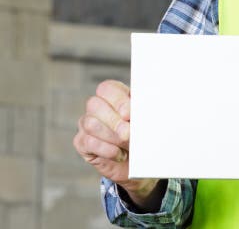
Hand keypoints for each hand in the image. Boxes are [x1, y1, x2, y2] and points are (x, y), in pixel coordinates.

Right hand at [73, 80, 162, 209]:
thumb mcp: (146, 122)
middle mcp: (97, 107)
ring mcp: (86, 124)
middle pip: (94, 105)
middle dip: (114, 120)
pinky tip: (120, 154)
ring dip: (112, 136)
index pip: (106, 88)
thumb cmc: (144, 136)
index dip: (117, 100)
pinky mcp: (81, 143)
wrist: (139, 162)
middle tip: (128, 133)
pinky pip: (89, 142)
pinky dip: (107, 150)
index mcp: (114, 96)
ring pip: (91, 124)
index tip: (129, 114)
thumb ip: (141, 113)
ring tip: (128, 145)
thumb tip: (140, 111)